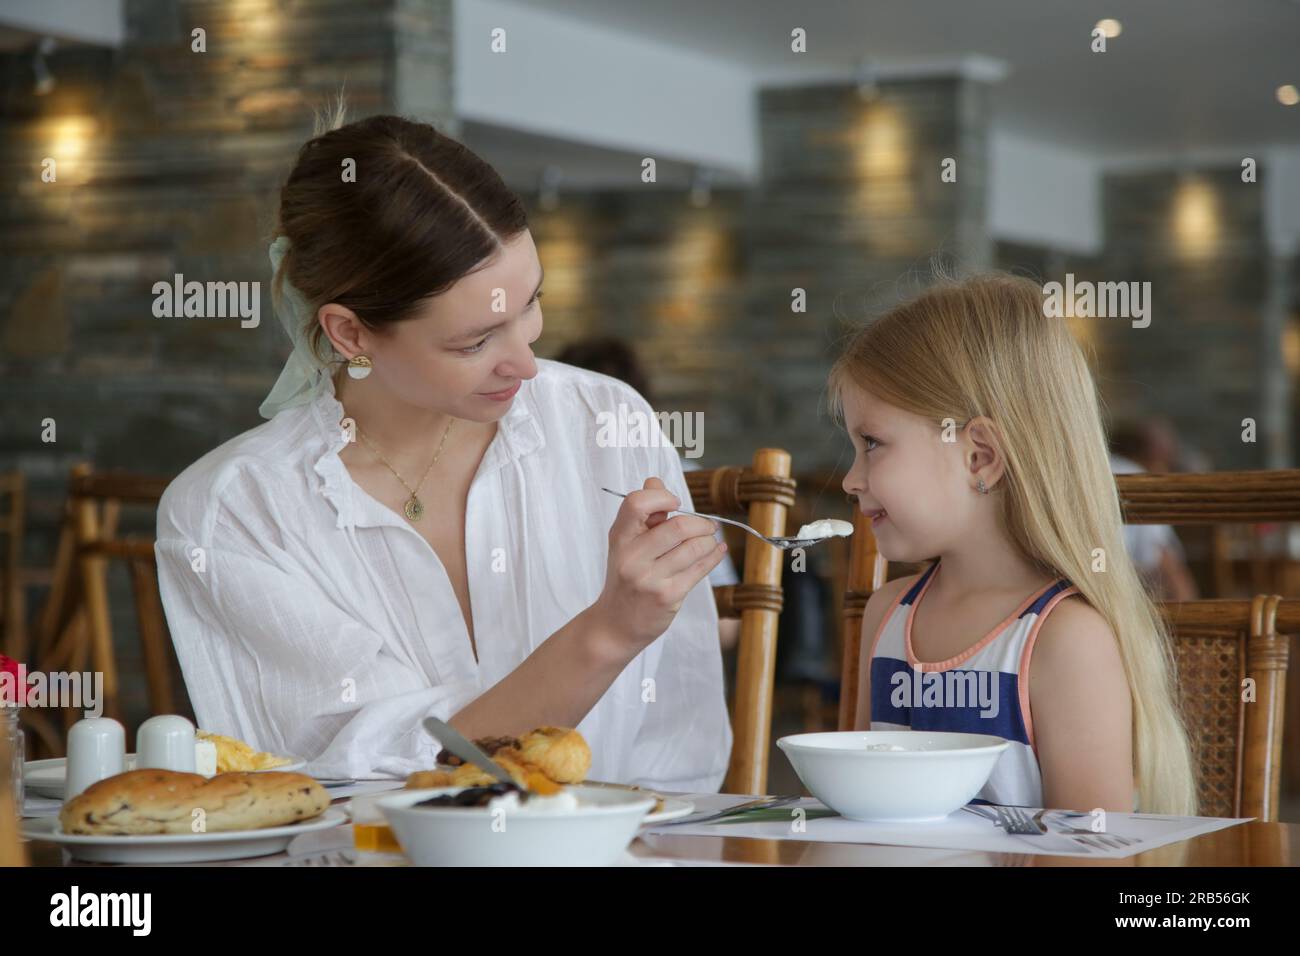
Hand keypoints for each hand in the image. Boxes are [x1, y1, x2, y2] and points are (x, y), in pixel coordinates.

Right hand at [591, 476, 726, 653]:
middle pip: (677, 526)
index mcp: (619, 538)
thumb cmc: (624, 578)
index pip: (636, 503)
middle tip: (707, 525)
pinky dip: (714, 555)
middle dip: (700, 523)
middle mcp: (631, 557)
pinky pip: (700, 569)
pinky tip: (717, 550)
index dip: (661, 496)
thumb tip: (655, 481)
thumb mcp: (624, 544)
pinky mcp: (668, 597)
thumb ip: (642, 514)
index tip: (674, 503)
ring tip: (709, 540)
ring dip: (709, 540)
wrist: (615, 625)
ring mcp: (649, 579)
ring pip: (693, 548)